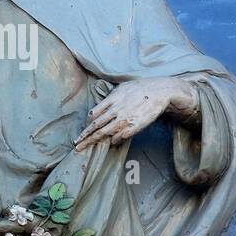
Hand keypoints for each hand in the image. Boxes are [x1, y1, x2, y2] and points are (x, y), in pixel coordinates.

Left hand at [74, 77, 193, 151]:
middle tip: (76, 145)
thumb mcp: (121, 88)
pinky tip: (110, 144)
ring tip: (87, 147)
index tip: (81, 132)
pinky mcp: (134, 126)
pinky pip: (119, 137)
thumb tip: (100, 108)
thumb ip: (109, 98)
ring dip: (95, 141)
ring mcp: (124, 119)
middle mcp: (115, 110)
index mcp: (111, 99)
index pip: (93, 114)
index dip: (86, 125)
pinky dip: (113, 141)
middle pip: (96, 126)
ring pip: (105, 133)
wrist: (159, 92)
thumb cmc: (139, 89)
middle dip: (85, 137)